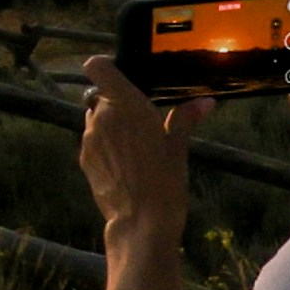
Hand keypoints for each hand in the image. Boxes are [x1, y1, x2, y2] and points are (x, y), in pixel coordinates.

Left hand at [72, 62, 199, 236]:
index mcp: (125, 105)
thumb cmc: (165, 180)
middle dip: (116, 103)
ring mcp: (88, 138)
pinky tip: (125, 162)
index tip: (122, 76)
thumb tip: (206, 101)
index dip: (105, 67)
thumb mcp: (179, 147)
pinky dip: (105, 144)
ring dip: (110, 124)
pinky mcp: (84, 159)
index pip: (97, 67)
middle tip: (140, 119)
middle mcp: (101, 116)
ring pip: (95, 118)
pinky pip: (93, 141)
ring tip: (134, 144)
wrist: (141, 222)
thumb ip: (186, 117)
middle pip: (99, 95)